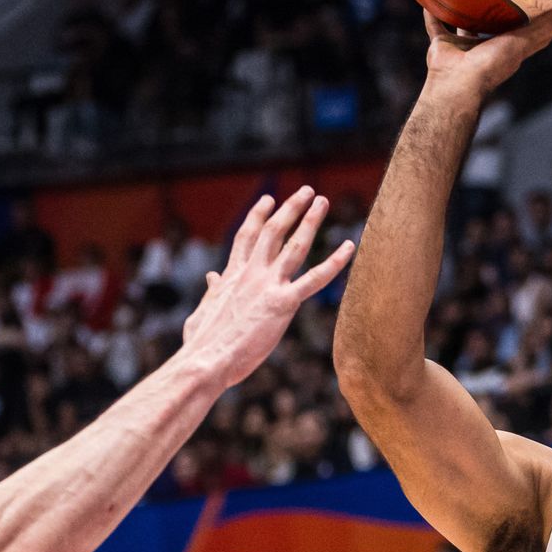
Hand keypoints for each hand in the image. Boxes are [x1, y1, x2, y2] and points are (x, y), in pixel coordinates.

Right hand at [180, 187, 354, 386]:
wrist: (205, 360)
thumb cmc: (202, 344)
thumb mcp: (203, 311)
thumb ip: (212, 291)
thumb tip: (212, 275)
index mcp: (232, 276)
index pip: (247, 237)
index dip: (258, 215)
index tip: (269, 199)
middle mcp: (251, 274)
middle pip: (273, 231)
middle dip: (290, 208)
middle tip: (306, 191)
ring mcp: (268, 285)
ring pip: (294, 246)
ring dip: (310, 221)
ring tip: (323, 201)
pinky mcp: (283, 303)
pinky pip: (315, 279)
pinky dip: (335, 262)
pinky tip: (349, 246)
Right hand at [422, 8, 551, 104]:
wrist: (457, 84)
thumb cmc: (493, 65)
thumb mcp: (524, 42)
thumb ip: (545, 27)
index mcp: (508, 49)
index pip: (524, 30)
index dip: (531, 15)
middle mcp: (486, 48)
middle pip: (493, 25)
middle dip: (495, 9)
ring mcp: (463, 48)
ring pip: (463, 24)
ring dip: (462, 9)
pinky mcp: (442, 46)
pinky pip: (436, 25)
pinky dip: (432, 13)